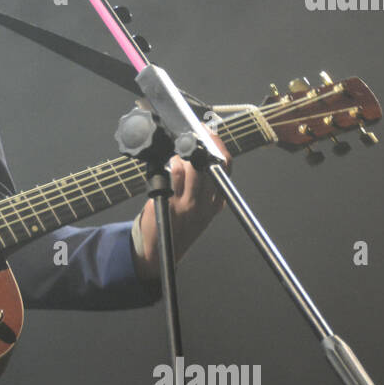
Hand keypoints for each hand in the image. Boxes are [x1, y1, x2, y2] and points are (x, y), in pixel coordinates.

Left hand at [132, 134, 230, 282]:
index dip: (219, 146)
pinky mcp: (170, 204)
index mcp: (216, 202)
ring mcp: (188, 204)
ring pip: (191, 168)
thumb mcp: (200, 209)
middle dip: (200, 145)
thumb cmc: (178, 225)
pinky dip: (171, 165)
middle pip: (210, 164)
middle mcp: (206, 204)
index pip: (226, 167)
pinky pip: (173, 176)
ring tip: (177, 156)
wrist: (157, 252)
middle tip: (191, 136)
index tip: (210, 132)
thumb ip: (203, 185)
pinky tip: (168, 165)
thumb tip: (197, 152)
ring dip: (182, 155)